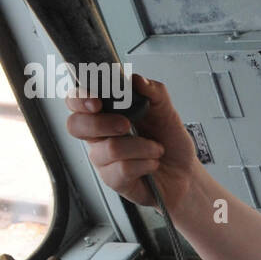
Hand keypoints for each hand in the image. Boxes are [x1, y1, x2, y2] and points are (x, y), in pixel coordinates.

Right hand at [64, 73, 197, 208]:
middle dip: (102, 123)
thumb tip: (137, 80)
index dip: (78, 99)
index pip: (76, 102)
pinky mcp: (113, 180)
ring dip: (141, 147)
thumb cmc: (170, 142)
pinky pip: (122, 169)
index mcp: (106, 114)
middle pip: (75, 126)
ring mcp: (104, 159)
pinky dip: (145, 163)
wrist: (185, 172)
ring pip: (108, 148)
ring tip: (156, 149)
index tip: (96, 101)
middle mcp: (100, 136)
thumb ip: (154, 92)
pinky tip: (152, 163)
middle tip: (127, 124)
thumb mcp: (166, 111)